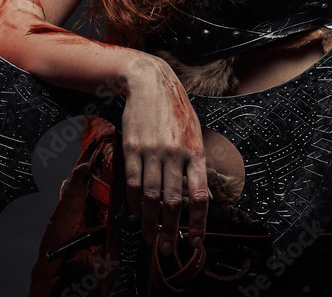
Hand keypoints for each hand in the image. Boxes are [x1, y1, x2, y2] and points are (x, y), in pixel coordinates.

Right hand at [120, 54, 208, 255]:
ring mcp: (153, 151)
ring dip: (149, 221)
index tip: (194, 241)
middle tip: (167, 248)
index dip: (198, 223)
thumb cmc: (176, 110)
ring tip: (149, 236)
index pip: (200, 195)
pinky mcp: (133, 148)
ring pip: (150, 196)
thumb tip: (200, 194)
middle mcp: (176, 153)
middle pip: (174, 201)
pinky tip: (134, 211)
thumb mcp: (196, 132)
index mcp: (196, 151)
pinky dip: (132, 202)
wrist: (151, 83)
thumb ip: (197, 162)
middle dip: (171, 230)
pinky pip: (131, 182)